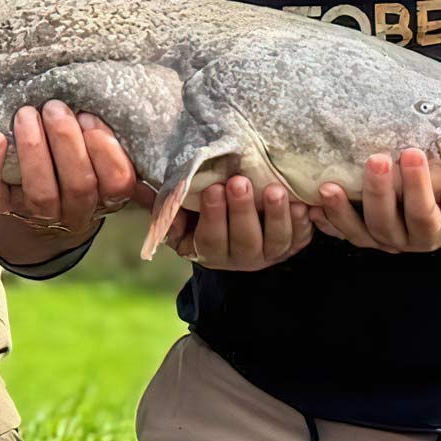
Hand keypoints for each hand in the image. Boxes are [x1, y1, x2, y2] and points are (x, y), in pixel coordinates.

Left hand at [0, 103, 136, 265]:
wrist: (31, 224)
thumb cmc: (71, 178)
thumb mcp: (98, 167)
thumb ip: (105, 145)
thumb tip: (104, 107)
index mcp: (105, 198)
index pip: (117, 183)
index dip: (106, 150)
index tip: (89, 118)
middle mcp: (75, 213)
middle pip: (78, 185)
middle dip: (67, 141)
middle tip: (54, 108)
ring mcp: (37, 217)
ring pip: (40, 192)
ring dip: (34, 148)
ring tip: (26, 114)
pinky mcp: (0, 212)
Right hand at [148, 175, 312, 271]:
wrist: (237, 222)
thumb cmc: (201, 213)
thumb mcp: (179, 213)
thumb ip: (164, 204)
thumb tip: (138, 190)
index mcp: (209, 251)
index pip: (210, 238)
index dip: (212, 215)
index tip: (212, 188)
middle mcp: (240, 258)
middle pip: (244, 240)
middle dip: (242, 210)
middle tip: (239, 182)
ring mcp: (269, 254)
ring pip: (275, 241)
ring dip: (276, 216)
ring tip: (274, 190)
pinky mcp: (292, 245)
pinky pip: (301, 238)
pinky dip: (303, 221)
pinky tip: (301, 202)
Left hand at [308, 148, 440, 253]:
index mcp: (435, 232)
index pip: (424, 213)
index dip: (417, 187)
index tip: (412, 154)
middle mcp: (405, 240)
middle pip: (386, 223)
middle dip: (378, 192)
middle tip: (375, 159)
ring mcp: (381, 237)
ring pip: (358, 232)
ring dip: (341, 211)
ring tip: (328, 187)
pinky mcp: (362, 231)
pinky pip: (341, 231)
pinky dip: (325, 221)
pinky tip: (311, 205)